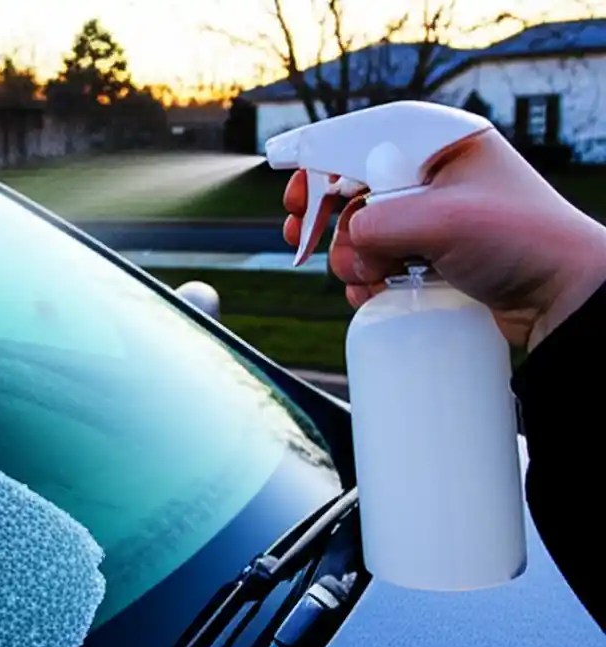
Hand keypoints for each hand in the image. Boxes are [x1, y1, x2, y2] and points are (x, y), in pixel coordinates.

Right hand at [283, 130, 605, 349]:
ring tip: (366, 276)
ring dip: (348, 258)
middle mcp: (431, 178)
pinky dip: (364, 280)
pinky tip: (371, 293)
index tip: (291, 192)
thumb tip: (348, 237)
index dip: (318, 163)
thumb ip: (382, 221)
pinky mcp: (429, 258)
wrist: (563, 298)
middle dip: (322, 216)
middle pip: (351, 188)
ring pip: (359, 233)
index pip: (362, 140)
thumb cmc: (523, 242)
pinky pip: (375, 263)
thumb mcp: (446, 220)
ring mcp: (429, 220)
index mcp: (439, 145)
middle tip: (298, 235)